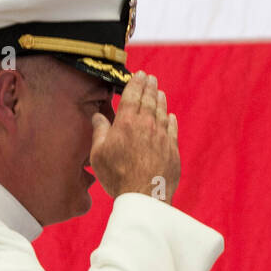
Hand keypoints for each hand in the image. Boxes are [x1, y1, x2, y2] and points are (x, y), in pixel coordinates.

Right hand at [89, 71, 180, 201]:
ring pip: (162, 112)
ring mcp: (162, 137)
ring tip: (159, 92)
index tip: (139, 74)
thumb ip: (99, 131)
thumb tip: (98, 116)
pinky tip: (170, 116)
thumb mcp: (98, 153)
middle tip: (150, 77)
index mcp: (127, 123)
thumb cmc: (117, 176)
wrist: (145, 196)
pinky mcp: (172, 150)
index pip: (132, 96)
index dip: (135, 83)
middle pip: (149, 100)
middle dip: (149, 87)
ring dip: (161, 100)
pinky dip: (171, 120)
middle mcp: (147, 125)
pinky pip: (172, 130)